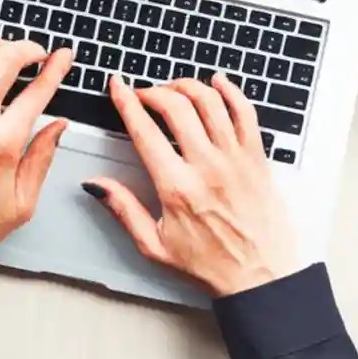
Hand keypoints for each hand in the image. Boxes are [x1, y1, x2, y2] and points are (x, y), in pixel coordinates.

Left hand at [0, 36, 71, 269]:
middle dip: (26, 48)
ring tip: (1, 48)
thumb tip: (58, 127)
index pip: (37, 92)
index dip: (55, 68)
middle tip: (34, 52)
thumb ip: (42, 158)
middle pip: (3, 62)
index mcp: (2, 144)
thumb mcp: (22, 203)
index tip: (62, 57)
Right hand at [83, 75, 301, 295]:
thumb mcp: (154, 246)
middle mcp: (207, 168)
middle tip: (143, 92)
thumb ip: (123, 210)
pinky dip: (231, 91)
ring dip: (187, 86)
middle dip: (153, 91)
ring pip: (210, 101)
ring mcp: (235, 159)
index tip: (118, 87)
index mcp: (177, 189)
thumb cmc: (210, 264)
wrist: (261, 275)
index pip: (145, 131)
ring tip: (174, 88)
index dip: (126, 102)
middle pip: (176, 107)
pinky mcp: (257, 158)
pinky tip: (218, 83)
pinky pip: (245, 111)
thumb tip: (96, 185)